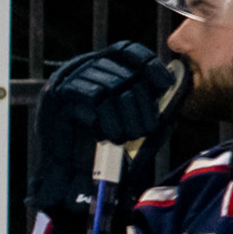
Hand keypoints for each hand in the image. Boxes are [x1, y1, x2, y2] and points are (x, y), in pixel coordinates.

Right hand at [29, 43, 167, 221]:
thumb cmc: (101, 152)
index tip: (164, 86)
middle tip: (144, 129)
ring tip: (127, 135)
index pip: (128, 52)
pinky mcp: (57, 96)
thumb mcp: (130, 123)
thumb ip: (147, 105)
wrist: (67, 181)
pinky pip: (92, 97)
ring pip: (110, 85)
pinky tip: (108, 135)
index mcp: (100, 68)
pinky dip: (105, 117)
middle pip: (123, 72)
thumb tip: (174, 90)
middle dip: (139, 102)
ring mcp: (67, 80)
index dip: (149, 67)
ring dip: (124, 113)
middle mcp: (82, 68)